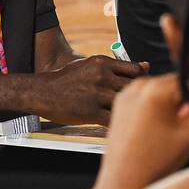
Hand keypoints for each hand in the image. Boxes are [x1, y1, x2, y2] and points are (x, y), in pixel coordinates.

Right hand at [34, 55, 148, 125]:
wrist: (43, 92)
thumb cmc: (68, 79)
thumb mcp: (91, 65)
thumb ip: (118, 67)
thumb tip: (145, 66)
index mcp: (103, 62)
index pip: (136, 70)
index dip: (142, 82)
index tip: (140, 90)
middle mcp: (102, 76)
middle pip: (133, 88)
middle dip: (138, 99)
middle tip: (139, 107)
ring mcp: (96, 94)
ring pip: (125, 104)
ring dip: (129, 112)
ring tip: (131, 118)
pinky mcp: (90, 112)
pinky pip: (113, 120)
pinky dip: (119, 124)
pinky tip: (119, 126)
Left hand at [92, 74, 188, 188]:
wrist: (123, 181)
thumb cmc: (154, 162)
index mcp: (155, 89)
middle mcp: (138, 85)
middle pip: (174, 85)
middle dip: (185, 101)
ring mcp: (126, 94)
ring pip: (160, 92)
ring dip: (171, 105)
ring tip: (171, 131)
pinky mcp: (120, 104)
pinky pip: (146, 99)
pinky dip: (156, 110)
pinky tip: (157, 132)